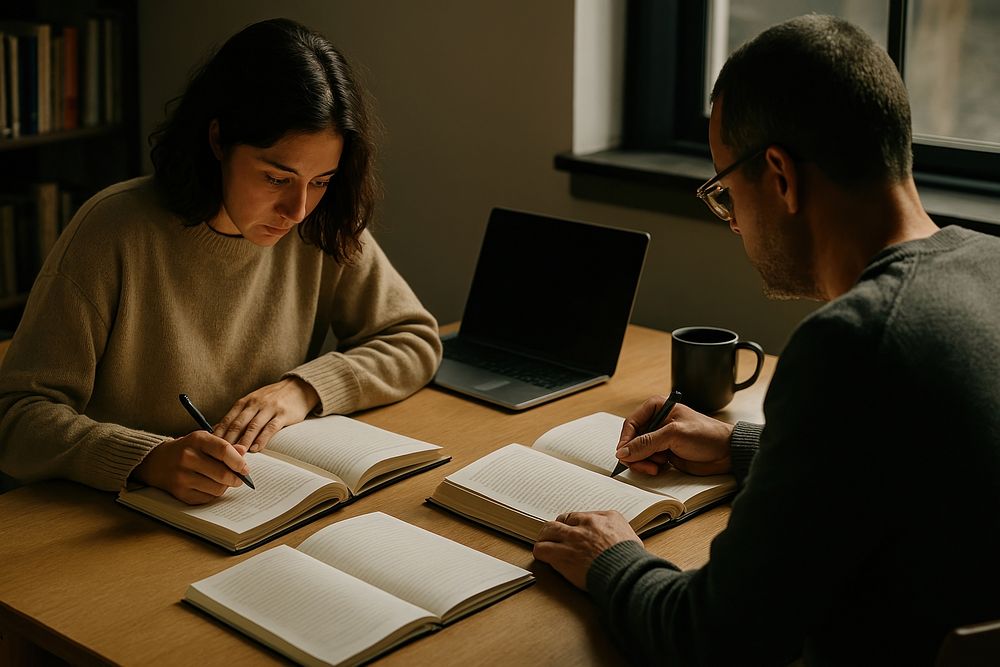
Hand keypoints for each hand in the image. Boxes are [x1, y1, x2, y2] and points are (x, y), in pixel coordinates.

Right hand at [132, 431, 248, 504]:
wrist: (156, 461)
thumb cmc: (186, 449)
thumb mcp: (204, 440)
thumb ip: (224, 445)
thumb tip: (243, 452)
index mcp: (196, 440)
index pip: (224, 450)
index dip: (239, 461)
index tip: (245, 468)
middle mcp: (187, 457)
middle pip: (222, 473)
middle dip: (236, 478)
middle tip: (239, 479)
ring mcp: (182, 476)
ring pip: (217, 488)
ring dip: (225, 487)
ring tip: (223, 481)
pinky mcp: (180, 492)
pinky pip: (207, 498)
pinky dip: (213, 494)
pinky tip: (210, 486)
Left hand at [216, 377, 319, 451]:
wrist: (298, 388)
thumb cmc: (272, 399)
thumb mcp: (252, 403)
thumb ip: (237, 416)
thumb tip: (217, 431)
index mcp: (245, 402)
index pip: (228, 420)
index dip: (218, 435)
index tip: (210, 449)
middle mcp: (255, 404)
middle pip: (238, 424)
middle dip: (228, 441)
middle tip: (220, 456)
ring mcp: (269, 408)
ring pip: (253, 426)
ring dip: (244, 441)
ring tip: (237, 455)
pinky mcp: (283, 414)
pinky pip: (271, 427)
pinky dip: (262, 438)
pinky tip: (257, 448)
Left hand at [533, 511, 642, 589]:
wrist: (626, 573)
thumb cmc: (630, 557)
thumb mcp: (626, 530)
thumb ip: (612, 524)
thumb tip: (606, 526)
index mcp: (597, 519)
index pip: (573, 517)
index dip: (567, 525)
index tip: (567, 530)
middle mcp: (581, 527)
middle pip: (557, 522)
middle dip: (552, 529)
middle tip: (551, 536)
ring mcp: (570, 541)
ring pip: (546, 533)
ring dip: (544, 539)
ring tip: (544, 545)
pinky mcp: (563, 557)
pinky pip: (542, 550)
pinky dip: (541, 553)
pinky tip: (543, 557)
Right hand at [615, 395, 733, 475]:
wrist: (725, 452)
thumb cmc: (706, 434)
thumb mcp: (674, 434)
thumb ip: (647, 443)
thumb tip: (623, 451)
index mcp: (657, 407)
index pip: (631, 424)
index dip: (625, 440)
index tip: (624, 455)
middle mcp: (656, 422)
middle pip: (631, 440)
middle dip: (636, 454)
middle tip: (647, 464)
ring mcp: (659, 439)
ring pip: (637, 453)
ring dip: (644, 462)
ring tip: (659, 465)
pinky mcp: (664, 453)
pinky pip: (647, 461)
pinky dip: (651, 467)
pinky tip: (663, 467)